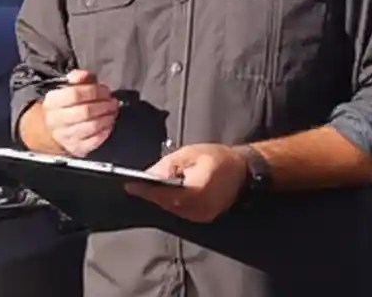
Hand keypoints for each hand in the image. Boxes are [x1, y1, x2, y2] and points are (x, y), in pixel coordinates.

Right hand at [41, 69, 119, 156]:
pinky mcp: (75, 148)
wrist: (51, 130)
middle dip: (104, 105)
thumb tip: (85, 75)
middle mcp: (56, 120)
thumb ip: (78, 78)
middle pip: (85, 111)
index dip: (94, 91)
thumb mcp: (66, 88)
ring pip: (91, 126)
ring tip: (112, 111)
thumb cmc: (64, 106)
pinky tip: (108, 124)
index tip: (105, 90)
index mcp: (52, 102)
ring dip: (107, 117)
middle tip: (113, 102)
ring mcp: (65, 136)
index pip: (74, 94)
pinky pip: (95, 141)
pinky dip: (105, 131)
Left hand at [124, 143, 248, 222]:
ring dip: (162, 199)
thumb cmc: (217, 157)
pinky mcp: (205, 217)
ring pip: (173, 209)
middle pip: (166, 204)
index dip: (146, 191)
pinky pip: (182, 212)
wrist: (242, 170)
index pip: (164, 194)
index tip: (129, 185)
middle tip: (137, 185)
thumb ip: (169, 165)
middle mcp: (198, 207)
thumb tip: (150, 175)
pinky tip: (167, 193)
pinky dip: (173, 203)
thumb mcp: (190, 153)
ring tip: (149, 188)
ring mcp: (202, 215)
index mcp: (195, 190)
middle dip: (152, 194)